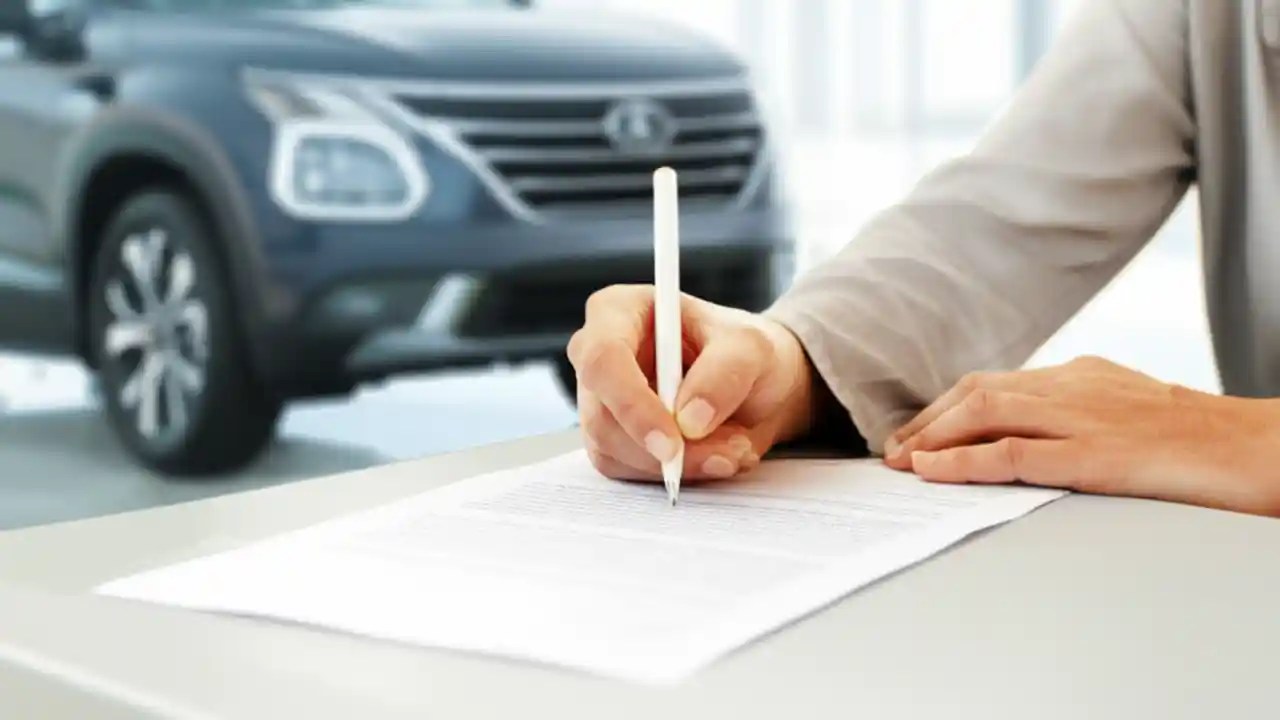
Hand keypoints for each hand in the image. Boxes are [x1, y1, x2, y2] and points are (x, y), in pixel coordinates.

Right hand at [567, 285, 815, 480]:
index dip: (632, 405)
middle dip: (664, 448)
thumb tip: (689, 420)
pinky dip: (677, 474)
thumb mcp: (751, 348)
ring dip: (679, 464)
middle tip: (726, 453)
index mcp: (618, 311)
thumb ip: (724, 374)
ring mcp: (601, 401)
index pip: (603, 359)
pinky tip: (713, 457)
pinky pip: (628, 470)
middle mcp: (598, 356)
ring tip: (733, 449)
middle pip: (602, 416)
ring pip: (613, 451)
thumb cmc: (744, 351)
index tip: (673, 443)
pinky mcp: (611, 440)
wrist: (755, 385)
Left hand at [883, 356, 1279, 516]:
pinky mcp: (1096, 454)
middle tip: (891, 453)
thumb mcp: (1126, 413)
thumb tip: (1025, 438)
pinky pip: (1014, 452)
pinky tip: (930, 472)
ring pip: (984, 412)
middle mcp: (1072, 387)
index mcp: (1079, 376)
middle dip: (926, 422)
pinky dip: (963, 461)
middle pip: (976, 392)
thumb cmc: (1198, 439)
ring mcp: (1083, 418)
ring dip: (931, 438)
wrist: (1260, 447)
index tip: (913, 436)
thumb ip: (1076, 416)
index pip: (992, 384)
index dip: (944, 410)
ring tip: (898, 464)